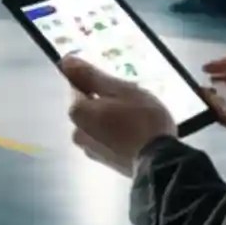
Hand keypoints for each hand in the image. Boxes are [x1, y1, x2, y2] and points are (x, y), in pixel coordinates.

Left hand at [61, 56, 177, 177]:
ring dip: (112, 116)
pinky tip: (136, 131)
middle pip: (88, 106)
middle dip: (105, 99)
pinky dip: (117, 131)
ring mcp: (90, 150)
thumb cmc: (141, 119)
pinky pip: (106, 137)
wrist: (161, 162)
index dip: (96, 79)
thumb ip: (91, 76)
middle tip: (131, 98)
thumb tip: (64, 61)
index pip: (78, 85)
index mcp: (78, 112)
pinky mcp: (105, 162)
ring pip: (98, 122)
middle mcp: (77, 132)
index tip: (116, 81)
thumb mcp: (120, 90)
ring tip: (137, 115)